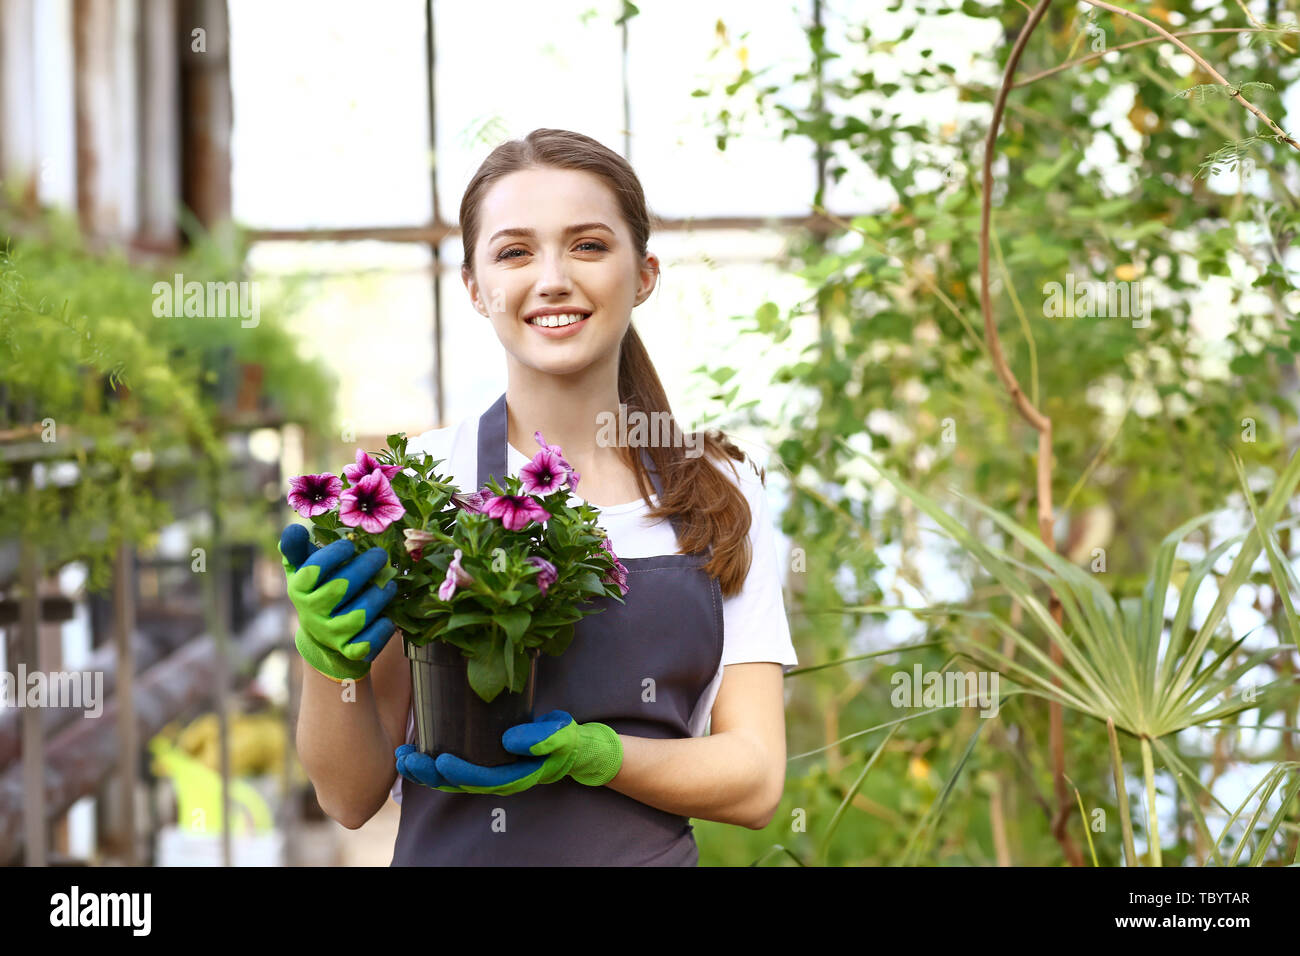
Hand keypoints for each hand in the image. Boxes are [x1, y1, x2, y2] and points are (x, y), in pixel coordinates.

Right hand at [278, 523, 397, 682]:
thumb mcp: (303, 570)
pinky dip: (383, 627)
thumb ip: (297, 548)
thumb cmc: (318, 592)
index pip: (314, 569)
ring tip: (390, 583)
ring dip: (380, 595)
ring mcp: (332, 634)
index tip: (350, 545)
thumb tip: (294, 529)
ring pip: (361, 613)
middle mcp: (312, 613)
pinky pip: (371, 640)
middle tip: (380, 556)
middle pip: (342, 587)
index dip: (334, 554)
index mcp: (299, 589)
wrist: (324, 639)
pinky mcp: (351, 651)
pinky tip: (387, 615)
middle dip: (366, 568)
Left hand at [399, 710, 622, 795]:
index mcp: (514, 776)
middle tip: (407, 759)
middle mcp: (497, 778)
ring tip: (402, 756)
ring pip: (450, 777)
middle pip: (458, 783)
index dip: (460, 772)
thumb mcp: (561, 737)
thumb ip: (541, 740)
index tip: (440, 760)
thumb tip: (509, 741)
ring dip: (424, 769)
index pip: (482, 779)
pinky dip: (432, 759)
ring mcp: (487, 771)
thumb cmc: (566, 741)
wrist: (572, 748)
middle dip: (430, 773)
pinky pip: (453, 766)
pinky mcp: (482, 760)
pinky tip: (414, 747)